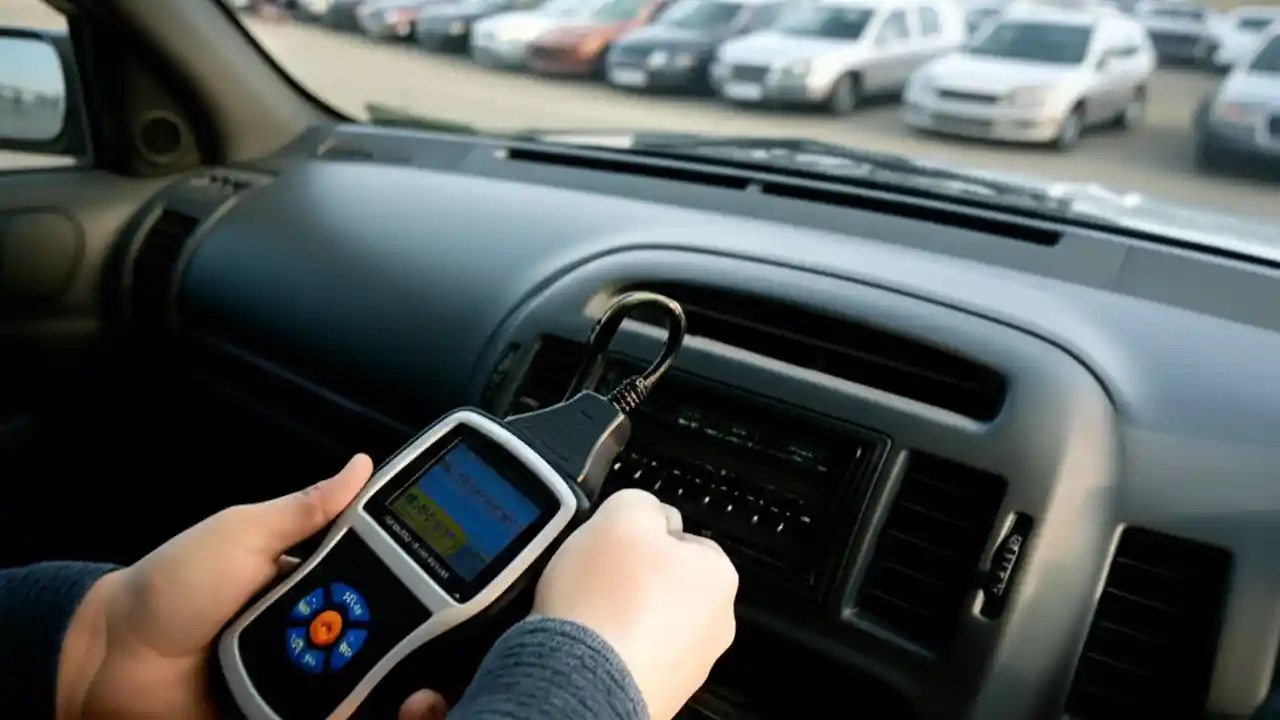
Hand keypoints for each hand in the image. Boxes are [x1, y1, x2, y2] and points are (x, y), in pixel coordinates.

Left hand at [55, 454, 448, 719]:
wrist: (114, 658)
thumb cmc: (172, 585)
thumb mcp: (243, 533)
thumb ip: (306, 508)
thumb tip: (362, 465)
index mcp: (311, 586)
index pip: (379, 590)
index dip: (414, 597)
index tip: (445, 602)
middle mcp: (312, 634)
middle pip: (382, 645)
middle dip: (411, 653)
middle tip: (428, 663)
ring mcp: (298, 681)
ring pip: (364, 688)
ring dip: (390, 693)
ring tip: (413, 700)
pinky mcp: (281, 715)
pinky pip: (331, 716)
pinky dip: (352, 714)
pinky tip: (378, 712)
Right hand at [533, 488, 738, 719]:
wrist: (581, 682)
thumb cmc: (606, 602)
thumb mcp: (622, 513)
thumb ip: (642, 502)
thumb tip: (646, 510)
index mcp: (718, 575)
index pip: (681, 537)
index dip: (641, 535)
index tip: (615, 543)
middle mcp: (716, 623)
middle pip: (667, 581)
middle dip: (634, 577)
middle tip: (598, 577)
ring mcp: (690, 663)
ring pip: (650, 620)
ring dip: (622, 614)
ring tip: (590, 614)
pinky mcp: (660, 690)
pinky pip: (634, 655)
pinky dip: (614, 649)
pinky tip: (592, 644)